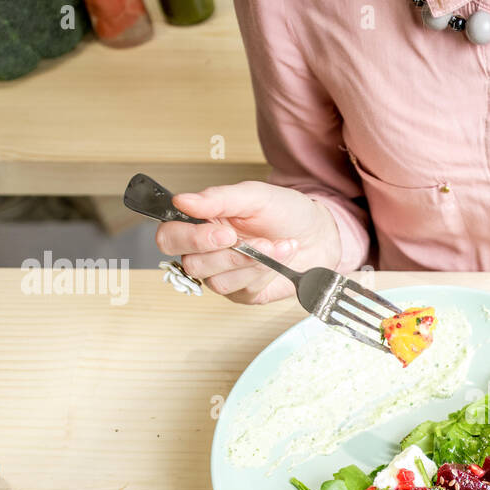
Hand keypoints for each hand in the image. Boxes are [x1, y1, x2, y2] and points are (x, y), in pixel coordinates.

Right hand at [153, 181, 341, 303]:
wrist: (320, 234)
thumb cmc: (286, 212)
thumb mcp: (254, 196)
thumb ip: (217, 198)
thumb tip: (181, 200)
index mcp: (201, 223)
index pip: (169, 237)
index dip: (190, 238)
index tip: (224, 233)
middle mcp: (206, 252)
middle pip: (190, 264)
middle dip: (229, 254)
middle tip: (257, 241)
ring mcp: (223, 275)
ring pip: (217, 282)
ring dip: (252, 263)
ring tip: (277, 246)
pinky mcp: (243, 294)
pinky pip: (242, 291)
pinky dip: (264, 273)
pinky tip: (279, 259)